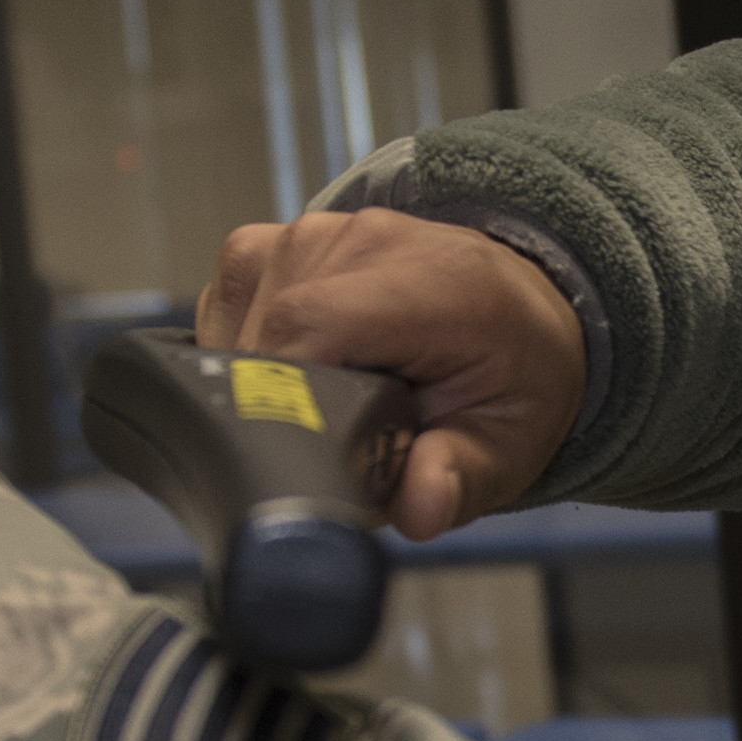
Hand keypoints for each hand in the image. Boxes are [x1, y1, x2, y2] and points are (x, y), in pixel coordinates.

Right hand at [200, 208, 588, 536]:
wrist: (514, 303)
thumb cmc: (508, 372)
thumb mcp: (509, 443)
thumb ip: (461, 477)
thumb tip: (420, 509)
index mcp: (432, 282)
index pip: (310, 325)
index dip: (288, 398)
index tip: (305, 452)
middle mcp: (365, 240)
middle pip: (265, 334)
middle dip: (280, 407)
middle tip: (334, 440)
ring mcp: (313, 232)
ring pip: (236, 323)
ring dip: (264, 381)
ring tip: (327, 400)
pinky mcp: (275, 240)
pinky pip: (227, 304)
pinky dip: (247, 349)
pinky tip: (299, 369)